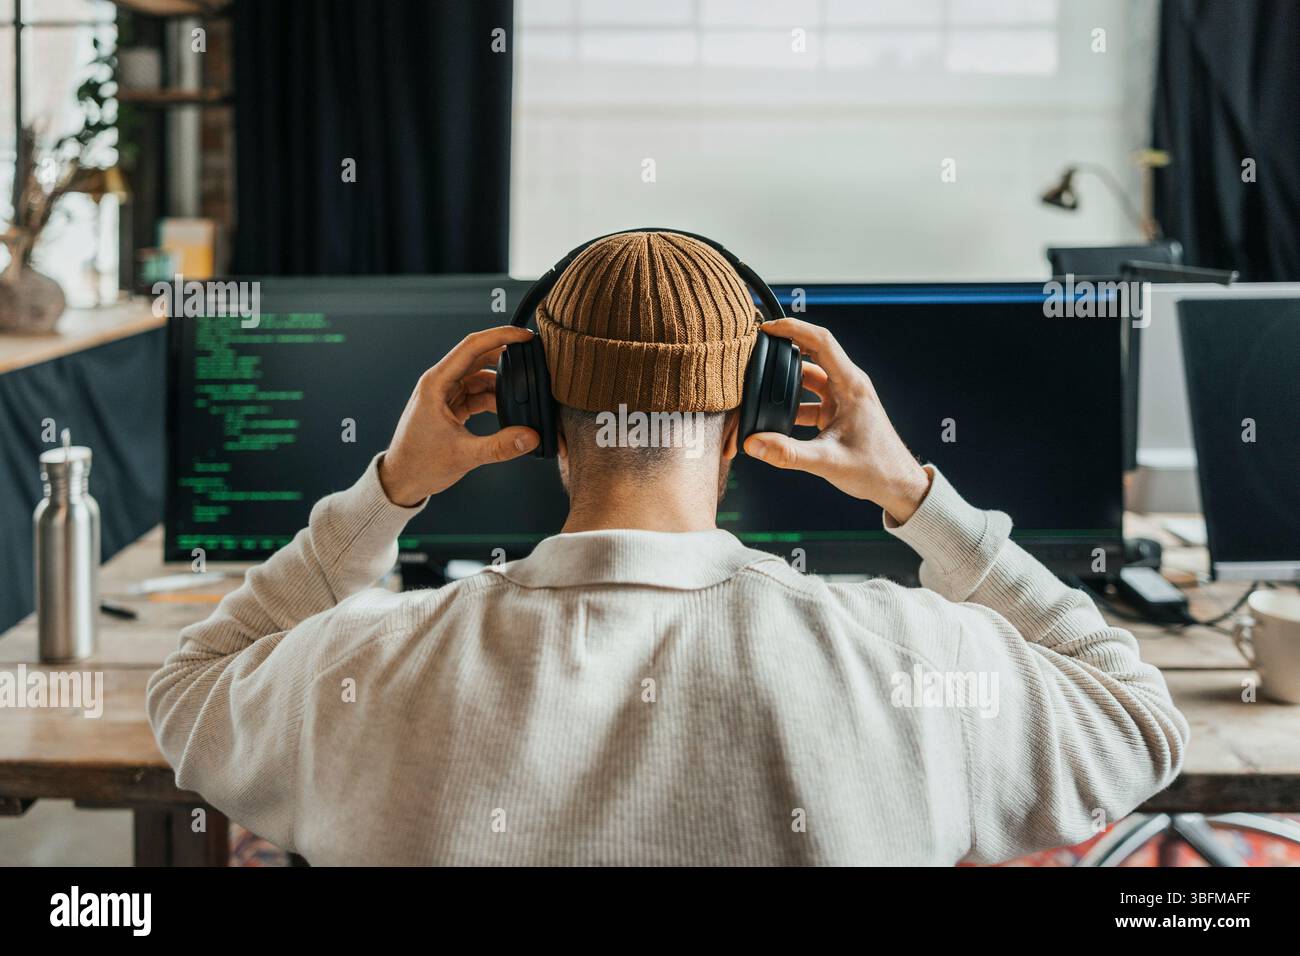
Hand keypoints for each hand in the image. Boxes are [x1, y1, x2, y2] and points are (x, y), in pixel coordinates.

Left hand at [378, 326, 540, 505]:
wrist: (400, 480)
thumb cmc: (419, 465)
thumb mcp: (464, 456)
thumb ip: (501, 446)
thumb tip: (531, 437)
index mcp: (435, 384)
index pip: (472, 347)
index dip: (500, 336)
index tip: (524, 336)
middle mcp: (439, 383)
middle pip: (478, 357)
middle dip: (506, 357)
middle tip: (532, 358)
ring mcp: (444, 393)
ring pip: (479, 376)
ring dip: (501, 384)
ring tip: (522, 395)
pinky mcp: (449, 406)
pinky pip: (476, 393)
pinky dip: (493, 399)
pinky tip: (508, 410)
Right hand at [743, 318, 931, 522]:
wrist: (898, 485)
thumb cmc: (876, 469)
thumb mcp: (828, 462)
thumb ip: (788, 453)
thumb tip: (754, 444)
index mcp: (851, 386)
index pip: (821, 342)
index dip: (793, 329)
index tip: (768, 327)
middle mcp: (848, 386)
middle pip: (811, 355)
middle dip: (783, 350)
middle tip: (756, 351)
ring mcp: (842, 399)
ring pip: (808, 378)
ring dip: (785, 381)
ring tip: (758, 385)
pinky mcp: (837, 413)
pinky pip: (809, 399)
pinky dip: (791, 404)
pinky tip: (774, 416)